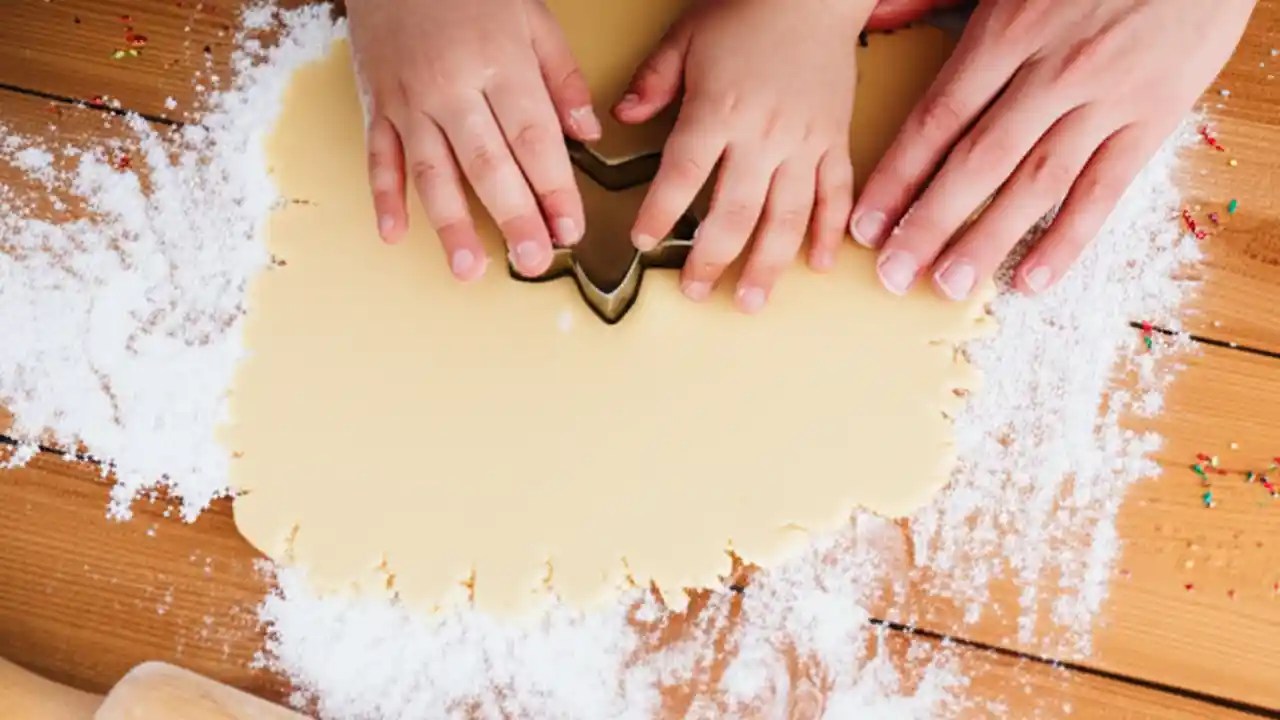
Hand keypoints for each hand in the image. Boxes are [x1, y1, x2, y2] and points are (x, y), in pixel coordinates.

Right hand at [347, 0, 601, 280]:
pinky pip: (378, 155)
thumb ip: (562, 79)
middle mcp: (453, 87)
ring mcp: (409, 98)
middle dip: (513, 217)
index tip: (570, 229)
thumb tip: (588, 134)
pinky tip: (395, 234)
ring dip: (450, 223)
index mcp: (500, 64)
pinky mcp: (375, 101)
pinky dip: (383, 196)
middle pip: (487, 163)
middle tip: (532, 261)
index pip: (533, 138)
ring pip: (431, 170)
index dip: (554, 188)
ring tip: (469, 270)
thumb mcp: (533, 18)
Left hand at [616, 0, 868, 313]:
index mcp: (719, 111)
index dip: (661, 214)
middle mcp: (763, 136)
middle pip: (735, 213)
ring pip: (787, 218)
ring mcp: (805, 143)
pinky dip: (828, 233)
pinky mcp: (835, 142)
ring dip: (769, 265)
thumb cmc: (748, 11)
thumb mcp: (685, 38)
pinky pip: (834, 196)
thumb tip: (620, 118)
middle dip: (713, 259)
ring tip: (752, 301)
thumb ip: (652, 82)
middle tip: (697, 292)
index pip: (684, 176)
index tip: (645, 242)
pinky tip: (818, 265)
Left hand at [851, 0, 1253, 299]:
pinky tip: (1031, 279)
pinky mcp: (1154, 117)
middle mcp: (1053, 71)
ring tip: (947, 287)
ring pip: (1035, 184)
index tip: (866, 224)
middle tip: (893, 274)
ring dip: (987, 241)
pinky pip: (1104, 190)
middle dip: (928, 224)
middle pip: (978, 162)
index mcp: (1008, 31)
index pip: (937, 119)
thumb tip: (874, 18)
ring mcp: (1106, 99)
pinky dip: (1068, 240)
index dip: (896, 177)